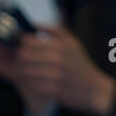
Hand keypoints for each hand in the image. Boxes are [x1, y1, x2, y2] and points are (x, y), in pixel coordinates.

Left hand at [0, 23, 115, 115]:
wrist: (96, 90)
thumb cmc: (82, 65)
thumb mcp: (72, 42)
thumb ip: (53, 30)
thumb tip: (34, 24)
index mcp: (60, 46)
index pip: (29, 41)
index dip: (21, 43)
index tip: (22, 46)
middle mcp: (57, 60)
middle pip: (25, 56)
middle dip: (19, 58)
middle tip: (21, 60)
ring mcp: (56, 77)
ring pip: (26, 71)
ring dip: (22, 71)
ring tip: (25, 70)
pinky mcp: (55, 91)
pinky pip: (33, 85)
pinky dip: (29, 83)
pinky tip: (32, 80)